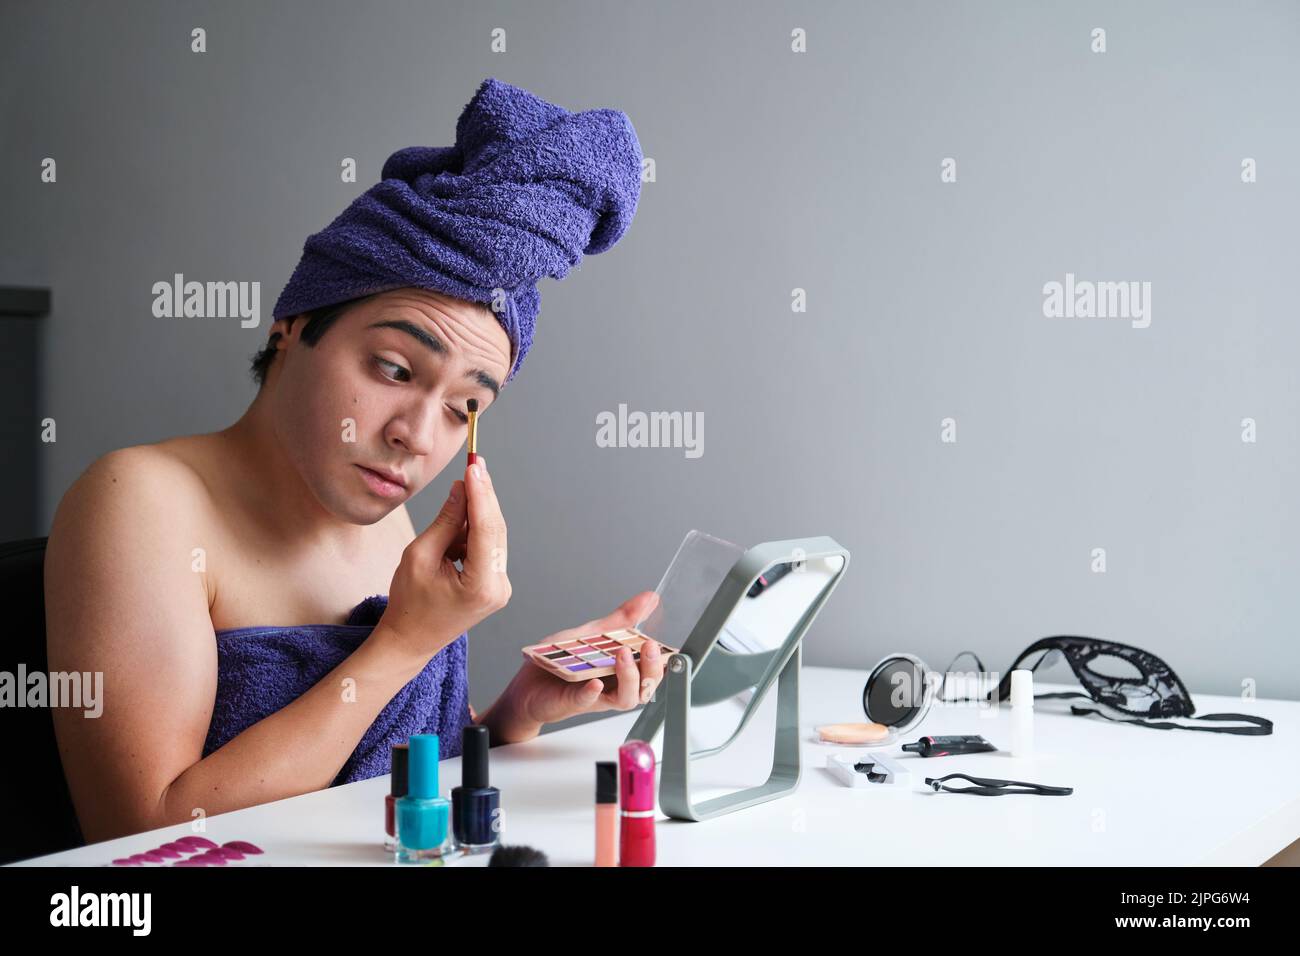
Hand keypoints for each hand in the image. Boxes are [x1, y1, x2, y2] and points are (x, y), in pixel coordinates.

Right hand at [377, 456, 509, 661]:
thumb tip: (462, 489)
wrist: (410, 640)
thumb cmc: (409, 603)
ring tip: (450, 509)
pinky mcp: (495, 584)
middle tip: (474, 466)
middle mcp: (499, 588)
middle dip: (483, 497)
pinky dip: (472, 533)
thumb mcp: (419, 556)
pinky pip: (487, 548)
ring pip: (492, 537)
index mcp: (481, 586)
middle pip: (495, 530)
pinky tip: (451, 535)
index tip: (476, 467)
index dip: (481, 495)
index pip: (486, 530)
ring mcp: (500, 588)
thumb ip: (445, 522)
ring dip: (474, 517)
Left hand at [500, 591, 664, 730]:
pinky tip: (595, 682)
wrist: (527, 684)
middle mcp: (614, 685)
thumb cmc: (564, 662)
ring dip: (628, 678)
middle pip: (646, 686)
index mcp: (622, 669)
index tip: (664, 645)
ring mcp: (596, 696)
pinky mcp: (573, 702)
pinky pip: (587, 700)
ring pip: (626, 698)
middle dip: (652, 667)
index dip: (663, 661)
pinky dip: (592, 692)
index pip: (653, 670)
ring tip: (623, 656)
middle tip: (649, 646)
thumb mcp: (595, 634)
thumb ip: (622, 619)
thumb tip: (650, 598)